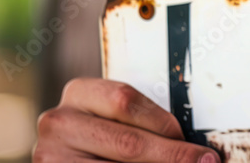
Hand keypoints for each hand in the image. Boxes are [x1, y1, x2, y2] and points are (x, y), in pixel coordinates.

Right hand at [33, 77, 220, 162]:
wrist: (67, 153)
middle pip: (127, 142)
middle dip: (173, 156)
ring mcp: (50, 155)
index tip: (198, 146)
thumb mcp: (117, 118)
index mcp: (79, 93)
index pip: (125, 101)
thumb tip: (197, 147)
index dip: (166, 125)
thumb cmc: (105, 134)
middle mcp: (59, 122)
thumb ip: (145, 124)